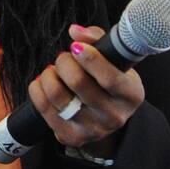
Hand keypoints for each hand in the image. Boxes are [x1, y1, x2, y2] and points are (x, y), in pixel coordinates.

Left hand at [27, 24, 144, 158]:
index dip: (90, 59)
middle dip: (64, 62)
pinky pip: (43, 108)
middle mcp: (115, 116)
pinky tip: (44, 83)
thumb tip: (75, 32)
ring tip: (53, 70)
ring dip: (49, 75)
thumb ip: (96, 39)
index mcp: (131, 95)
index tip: (75, 47)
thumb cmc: (107, 80)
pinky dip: (37, 89)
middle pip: (78, 82)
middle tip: (64, 58)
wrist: (102, 115)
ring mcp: (92, 129)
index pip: (110, 79)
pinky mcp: (71, 136)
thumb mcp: (112, 59)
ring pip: (57, 96)